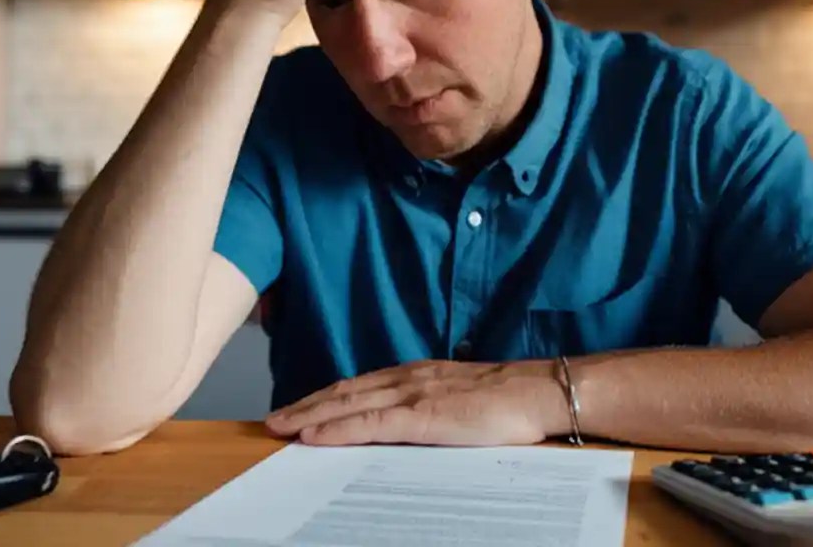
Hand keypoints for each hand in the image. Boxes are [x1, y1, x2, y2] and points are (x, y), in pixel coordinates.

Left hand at [265, 360, 568, 445]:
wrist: (538, 392)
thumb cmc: (511, 400)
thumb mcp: (463, 399)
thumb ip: (436, 406)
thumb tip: (418, 423)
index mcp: (420, 375)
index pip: (362, 386)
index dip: (328, 397)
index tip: (303, 407)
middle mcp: (409, 378)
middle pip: (345, 391)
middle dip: (307, 405)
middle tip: (274, 418)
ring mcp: (412, 395)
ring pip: (348, 404)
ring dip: (310, 415)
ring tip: (281, 426)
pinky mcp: (420, 415)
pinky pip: (368, 424)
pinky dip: (336, 429)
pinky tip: (313, 436)